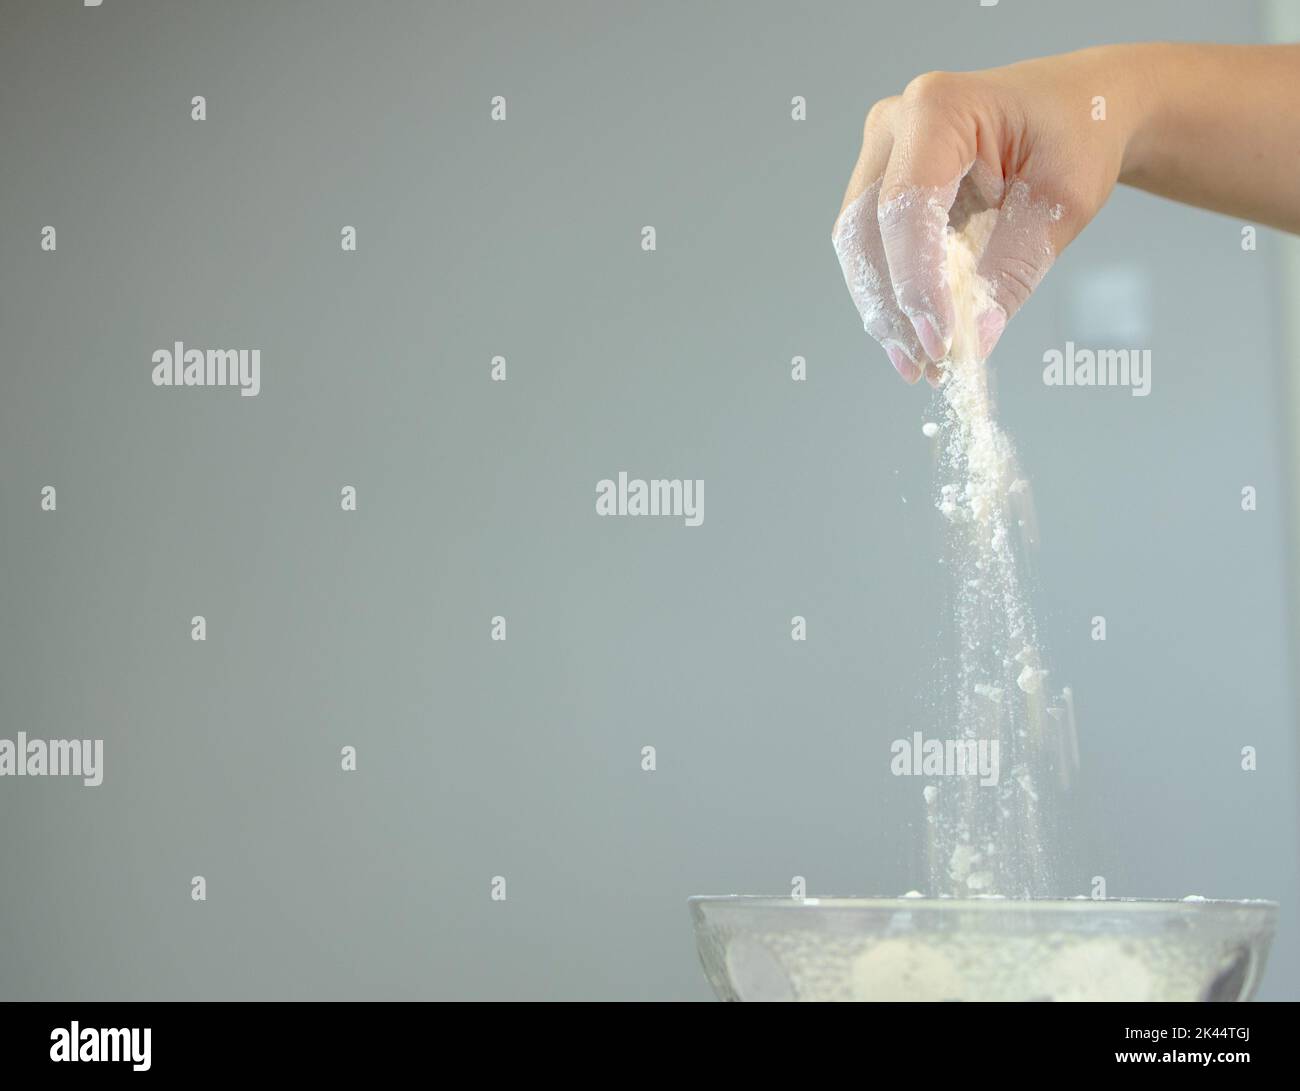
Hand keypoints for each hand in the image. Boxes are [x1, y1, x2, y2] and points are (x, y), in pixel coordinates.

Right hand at [831, 48, 1137, 384]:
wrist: (1081, 108)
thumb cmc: (1079, 135)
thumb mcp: (1063, 201)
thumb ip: (1015, 267)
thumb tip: (975, 340)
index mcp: (937, 108)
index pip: (906, 207)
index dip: (916, 281)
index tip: (940, 342)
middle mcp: (893, 126)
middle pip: (864, 231)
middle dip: (890, 306)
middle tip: (924, 365)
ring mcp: (880, 156)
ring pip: (859, 248)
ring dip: (886, 311)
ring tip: (922, 364)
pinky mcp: (881, 187)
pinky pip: (874, 252)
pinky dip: (895, 298)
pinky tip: (919, 339)